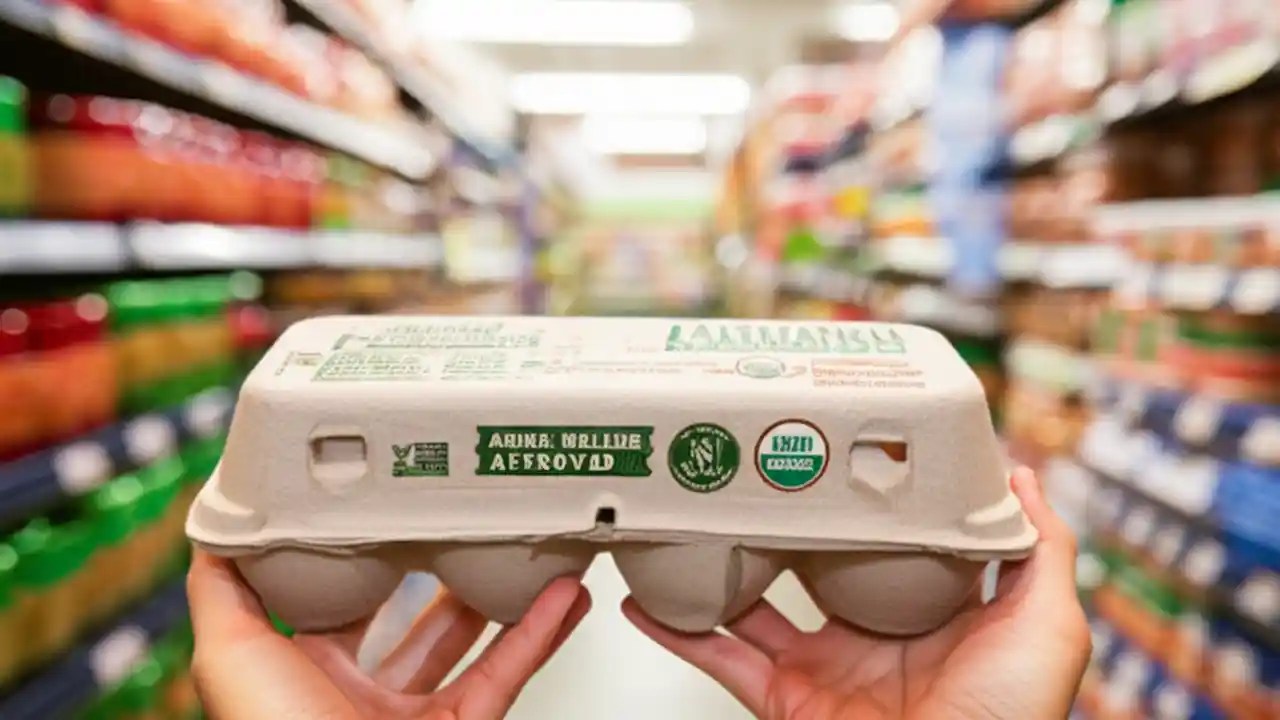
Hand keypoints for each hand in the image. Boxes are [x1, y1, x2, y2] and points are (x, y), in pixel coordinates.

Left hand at [187, 551, 589, 719]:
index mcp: (304, 674)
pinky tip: (564, 595)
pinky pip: (509, 674)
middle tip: (468, 529)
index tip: (388, 512)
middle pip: (413, 624)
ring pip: (472, 648)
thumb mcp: (230, 654)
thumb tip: (217, 526)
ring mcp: (416, 718)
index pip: (339, 604)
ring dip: (507, 603)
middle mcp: (360, 696)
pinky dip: (541, 633)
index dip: (365, 559)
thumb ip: (222, 589)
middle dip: (443, 578)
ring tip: (530, 554)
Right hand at [623, 467, 1089, 719]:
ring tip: (686, 520)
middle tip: (748, 475)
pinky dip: (678, 634)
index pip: (885, 546)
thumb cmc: (1015, 719)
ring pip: (752, 610)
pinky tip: (647, 603)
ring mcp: (822, 674)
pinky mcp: (785, 704)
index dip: (859, 504)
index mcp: (928, 617)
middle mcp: (869, 642)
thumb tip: (1018, 477)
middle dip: (778, 526)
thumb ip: (1037, 549)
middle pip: (808, 570)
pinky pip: (721, 662)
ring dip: (717, 570)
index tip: (834, 456)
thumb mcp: (1047, 623)